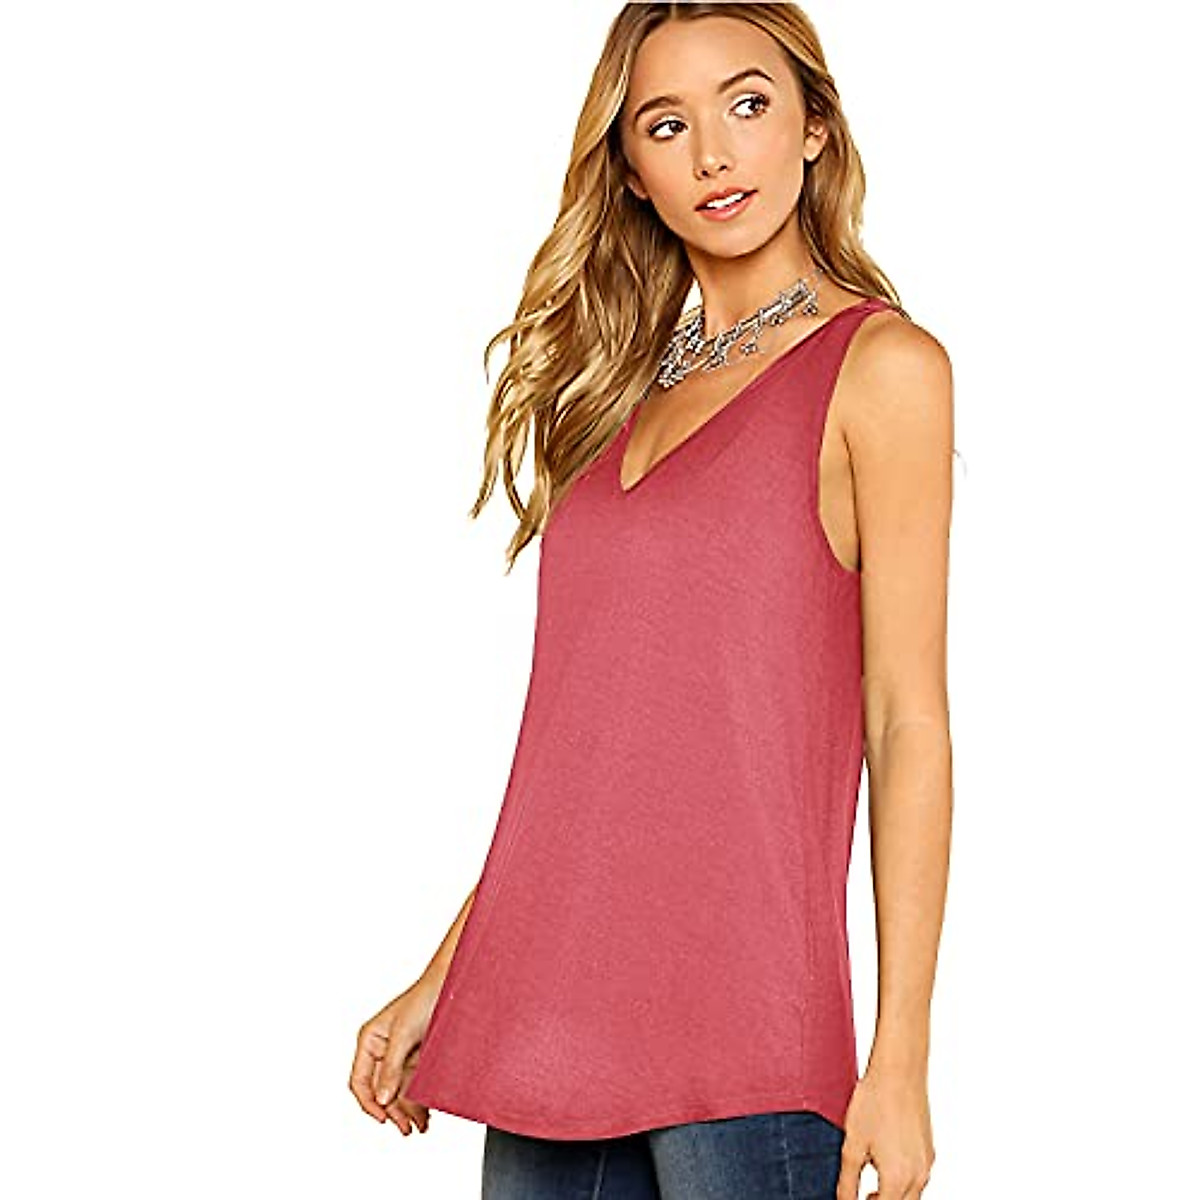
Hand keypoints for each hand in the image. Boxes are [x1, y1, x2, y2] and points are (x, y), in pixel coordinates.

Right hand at [349, 980, 438, 1136]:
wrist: (451, 984)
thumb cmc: (423, 998)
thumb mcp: (403, 1034)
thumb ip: (390, 1067)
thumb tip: (381, 1099)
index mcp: (369, 1040)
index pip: (359, 1081)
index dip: (368, 1103)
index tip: (383, 1118)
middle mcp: (382, 1049)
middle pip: (380, 1090)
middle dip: (392, 1111)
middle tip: (406, 1128)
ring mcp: (400, 1054)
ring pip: (397, 1090)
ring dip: (407, 1109)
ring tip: (419, 1125)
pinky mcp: (417, 1056)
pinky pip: (412, 1083)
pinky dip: (418, 1098)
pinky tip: (425, 1112)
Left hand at [836, 1066, 934, 1197]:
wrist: (899, 1071)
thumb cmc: (875, 1101)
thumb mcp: (852, 1145)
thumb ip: (847, 1181)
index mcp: (898, 1179)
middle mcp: (918, 1175)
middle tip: (862, 1197)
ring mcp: (927, 1162)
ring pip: (912, 1195)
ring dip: (893, 1196)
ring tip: (871, 1187)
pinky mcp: (929, 1149)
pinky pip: (919, 1177)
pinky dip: (903, 1181)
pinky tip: (886, 1163)